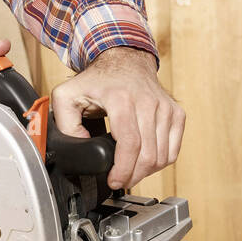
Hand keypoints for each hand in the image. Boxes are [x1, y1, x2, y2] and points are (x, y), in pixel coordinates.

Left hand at [49, 46, 183, 190]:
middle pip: (148, 155)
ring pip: (162, 156)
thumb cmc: (97, 80)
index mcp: (120, 99)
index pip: (130, 143)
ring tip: (130, 171)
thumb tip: (78, 148)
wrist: (125, 59)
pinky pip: (173, 150)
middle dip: (132, 176)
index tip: (114, 181)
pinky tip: (145, 160)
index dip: (123, 169)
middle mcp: (147, 102)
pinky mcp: (176, 113)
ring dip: (146, 171)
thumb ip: (65, 124)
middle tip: (119, 180)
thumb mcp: (67, 96)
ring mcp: (165, 108)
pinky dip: (160, 162)